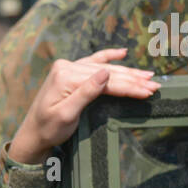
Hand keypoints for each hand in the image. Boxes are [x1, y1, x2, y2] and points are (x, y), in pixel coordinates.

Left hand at [7, 49, 157, 163]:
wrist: (32, 135)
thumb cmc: (48, 129)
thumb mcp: (67, 114)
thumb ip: (86, 93)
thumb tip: (105, 72)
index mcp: (65, 76)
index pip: (105, 80)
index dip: (129, 87)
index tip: (149, 92)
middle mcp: (66, 67)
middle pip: (106, 73)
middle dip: (133, 80)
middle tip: (155, 85)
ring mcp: (67, 68)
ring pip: (103, 68)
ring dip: (126, 72)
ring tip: (148, 76)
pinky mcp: (68, 72)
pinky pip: (91, 61)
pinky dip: (107, 56)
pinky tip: (122, 52)